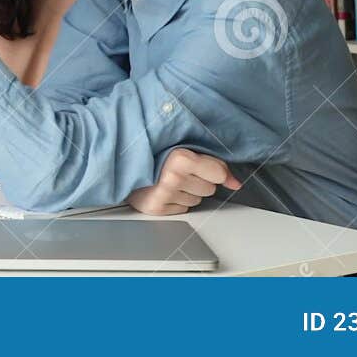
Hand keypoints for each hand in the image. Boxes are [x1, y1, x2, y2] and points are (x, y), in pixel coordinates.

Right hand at [126, 148, 240, 214]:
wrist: (121, 160)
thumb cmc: (152, 152)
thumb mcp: (183, 148)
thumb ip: (213, 163)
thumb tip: (235, 183)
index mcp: (181, 158)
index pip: (219, 174)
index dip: (212, 169)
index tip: (200, 165)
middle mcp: (173, 177)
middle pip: (210, 188)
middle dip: (199, 180)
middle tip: (179, 169)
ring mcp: (164, 194)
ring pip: (197, 199)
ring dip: (188, 190)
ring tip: (169, 177)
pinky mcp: (157, 208)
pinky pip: (183, 208)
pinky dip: (176, 200)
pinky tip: (164, 188)